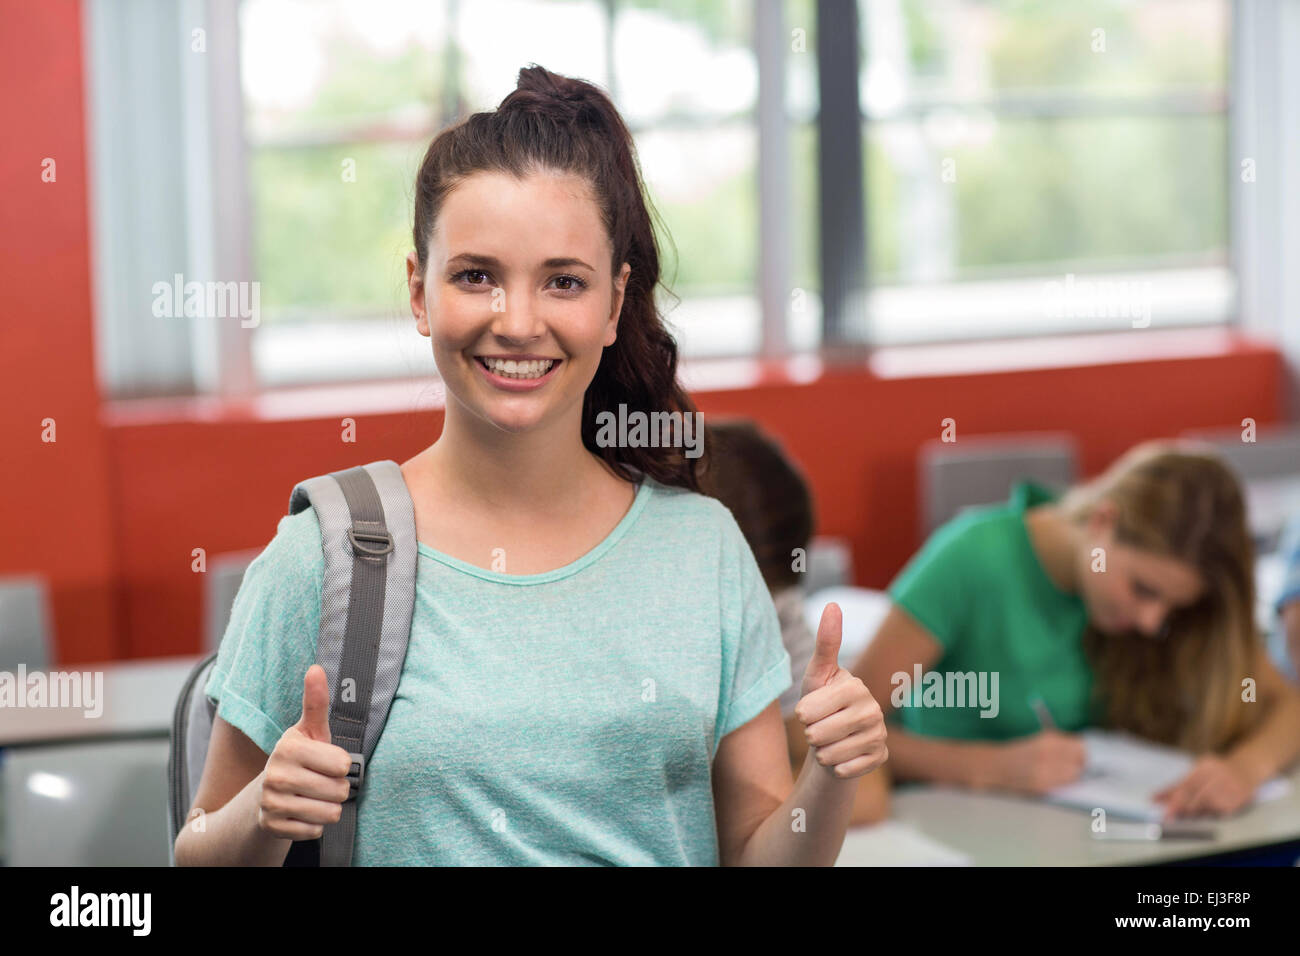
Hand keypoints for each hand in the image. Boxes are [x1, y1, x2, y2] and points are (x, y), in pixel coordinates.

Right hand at [258, 664, 353, 840]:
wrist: (267, 794)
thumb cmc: (300, 757)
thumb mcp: (309, 730)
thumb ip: (316, 702)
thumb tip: (315, 668)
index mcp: (288, 747)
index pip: (343, 764)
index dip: (342, 765)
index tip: (328, 762)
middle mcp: (276, 775)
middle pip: (339, 790)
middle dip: (338, 789)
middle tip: (322, 782)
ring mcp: (271, 803)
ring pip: (329, 813)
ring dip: (328, 808)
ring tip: (314, 797)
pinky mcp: (272, 827)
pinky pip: (315, 831)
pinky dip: (314, 825)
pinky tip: (303, 812)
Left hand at [793, 603, 887, 779]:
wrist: (835, 739)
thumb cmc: (821, 703)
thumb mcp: (817, 674)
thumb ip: (825, 642)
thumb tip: (833, 605)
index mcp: (855, 687)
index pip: (809, 711)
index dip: (803, 715)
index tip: (811, 711)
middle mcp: (873, 709)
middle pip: (818, 734)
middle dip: (811, 735)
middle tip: (820, 728)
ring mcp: (879, 735)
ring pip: (830, 754)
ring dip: (822, 753)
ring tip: (829, 742)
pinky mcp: (880, 758)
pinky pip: (844, 770)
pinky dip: (836, 768)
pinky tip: (841, 758)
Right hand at [989, 730, 1085, 793]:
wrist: (994, 766)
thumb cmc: (1018, 753)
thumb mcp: (1039, 742)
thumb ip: (1061, 747)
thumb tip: (1085, 755)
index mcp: (1049, 739)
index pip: (1081, 747)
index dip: (1082, 753)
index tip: (1081, 757)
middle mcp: (1048, 754)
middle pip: (1080, 763)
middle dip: (1080, 766)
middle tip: (1074, 767)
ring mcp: (1045, 771)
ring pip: (1074, 776)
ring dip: (1071, 776)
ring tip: (1060, 774)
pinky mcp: (1042, 786)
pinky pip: (1062, 786)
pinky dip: (1062, 784)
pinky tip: (1052, 780)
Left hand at [1153, 754, 1255, 819]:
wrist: (1247, 769)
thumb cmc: (1215, 771)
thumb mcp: (1196, 772)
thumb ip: (1177, 785)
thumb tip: (1156, 798)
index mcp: (1205, 766)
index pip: (1186, 785)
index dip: (1173, 799)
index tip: (1161, 809)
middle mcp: (1219, 775)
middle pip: (1196, 796)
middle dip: (1181, 808)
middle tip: (1170, 816)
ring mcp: (1231, 788)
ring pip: (1207, 806)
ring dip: (1194, 812)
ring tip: (1187, 814)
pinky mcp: (1239, 800)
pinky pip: (1219, 812)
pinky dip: (1209, 814)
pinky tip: (1205, 813)